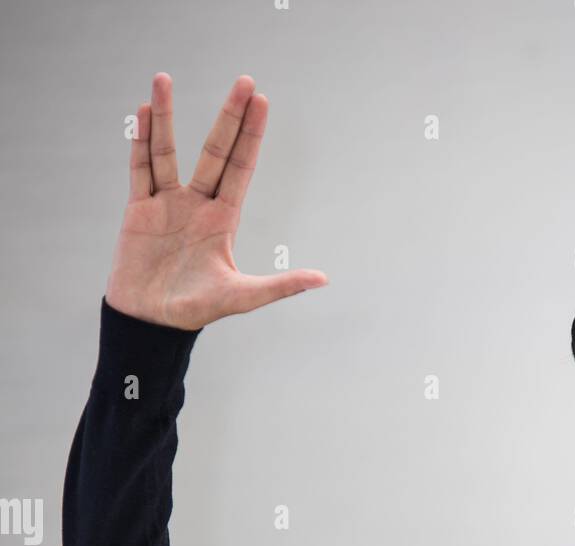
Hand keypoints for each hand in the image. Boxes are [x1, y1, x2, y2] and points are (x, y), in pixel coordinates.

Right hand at [104, 73, 327, 329]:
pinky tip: (144, 113)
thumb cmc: (196, 312)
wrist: (151, 324)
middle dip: (229, 117)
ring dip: (167, 117)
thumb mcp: (243, 297)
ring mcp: (167, 204)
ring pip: (167, 151)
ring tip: (164, 79)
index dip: (251, 135)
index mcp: (222, 219)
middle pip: (214, 151)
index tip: (261, 101)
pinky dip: (140, 142)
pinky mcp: (139, 211)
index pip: (241, 167)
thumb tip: (323, 280)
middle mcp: (197, 204)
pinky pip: (140, 170)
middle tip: (243, 81)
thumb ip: (281, 286)